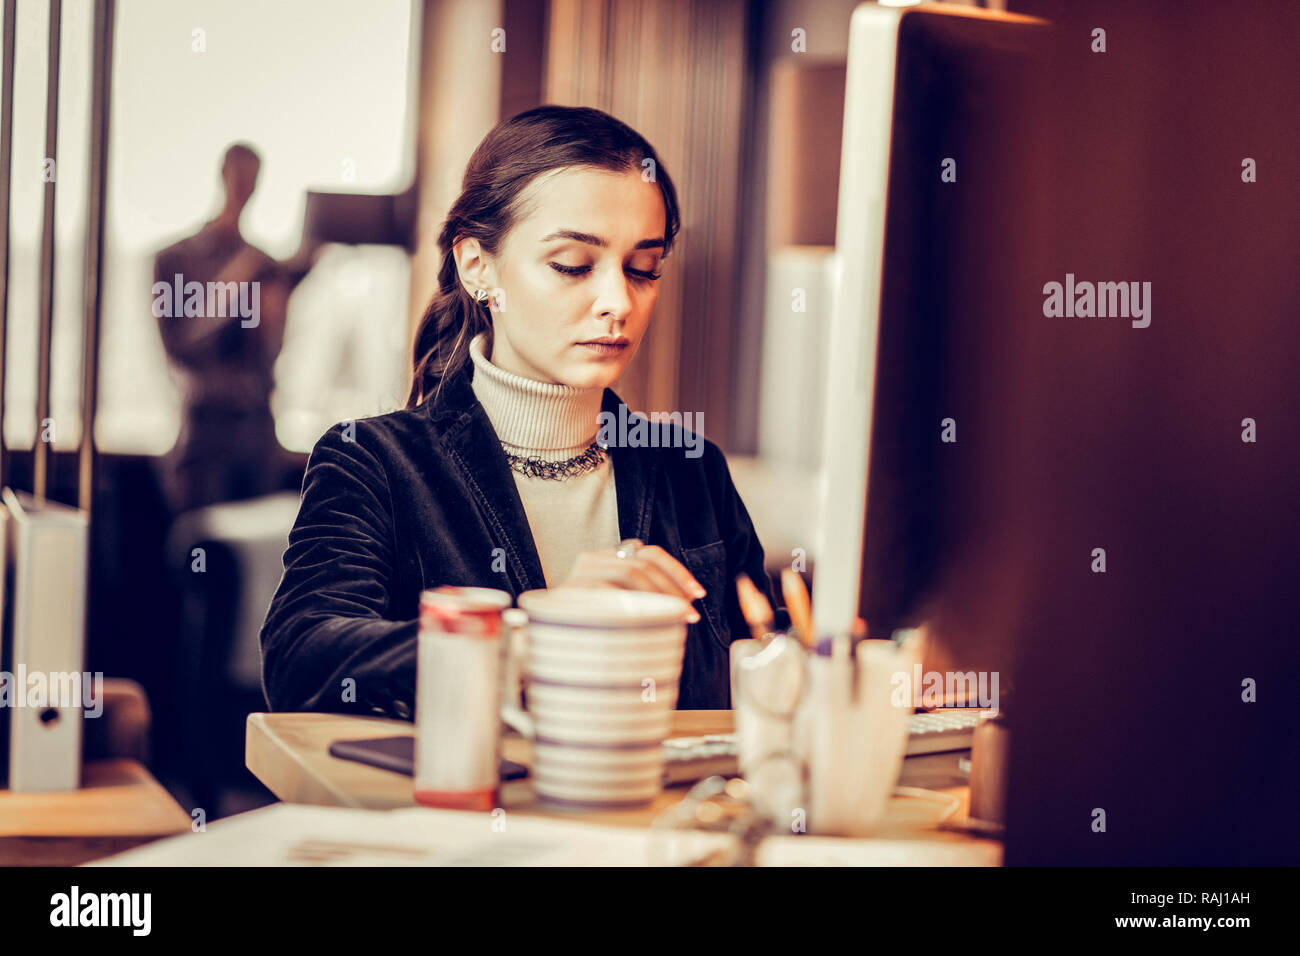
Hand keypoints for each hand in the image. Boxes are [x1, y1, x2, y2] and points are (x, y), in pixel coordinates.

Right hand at [558, 544, 705, 622]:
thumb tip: (681, 609)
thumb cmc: (583, 631)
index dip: (677, 572)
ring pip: (630, 572)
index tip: (698, 594)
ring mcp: (580, 575)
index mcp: (604, 561)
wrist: (538, 643)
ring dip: (659, 595)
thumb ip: (636, 599)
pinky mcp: (572, 591)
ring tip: (674, 618)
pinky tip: (646, 622)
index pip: (648, 553)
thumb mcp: (612, 610)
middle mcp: (591, 561)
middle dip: (673, 588)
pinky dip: (634, 605)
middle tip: (689, 613)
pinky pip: (611, 592)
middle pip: (643, 563)